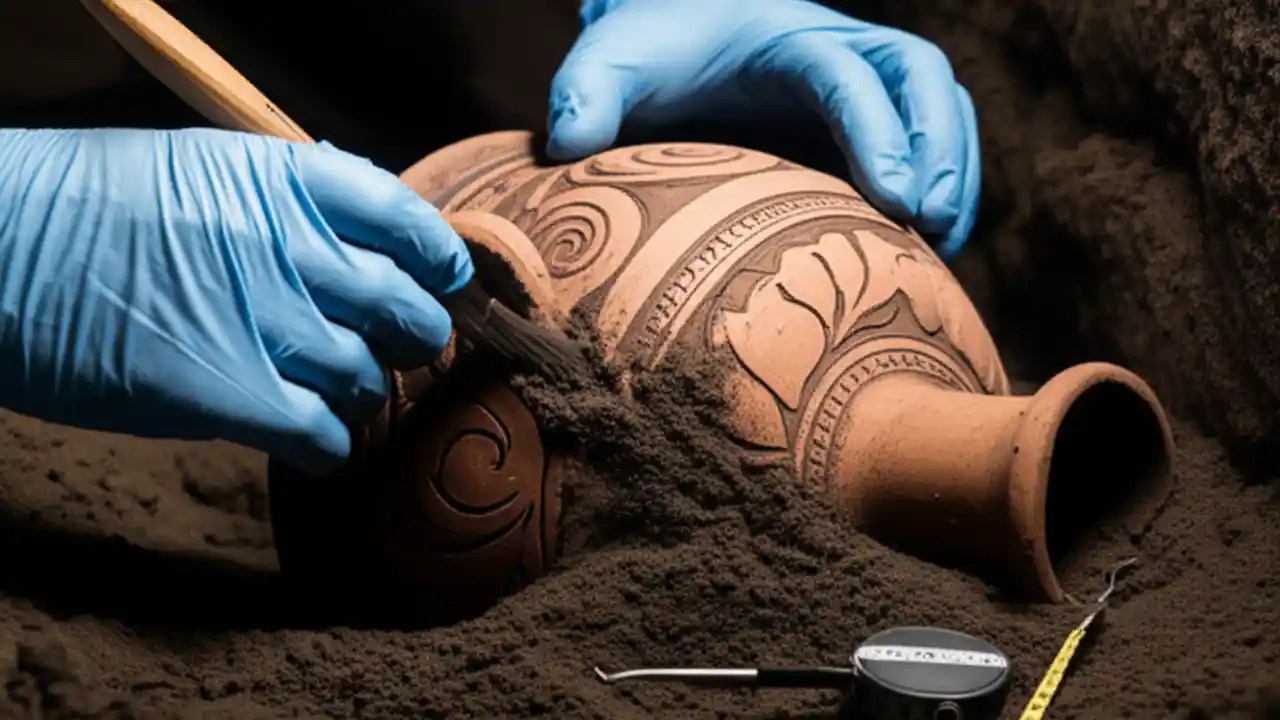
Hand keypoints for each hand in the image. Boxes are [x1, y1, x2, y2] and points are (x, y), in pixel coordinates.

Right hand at [0, 128, 471, 474]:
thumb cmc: (87, 209)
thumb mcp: (201, 171)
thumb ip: (287, 204)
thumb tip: (360, 243)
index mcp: (285, 182)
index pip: (407, 221)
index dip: (440, 260)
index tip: (444, 283)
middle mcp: (291, 249)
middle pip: (405, 308)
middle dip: (419, 337)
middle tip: (404, 350)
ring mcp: (267, 323)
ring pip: (369, 380)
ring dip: (362, 395)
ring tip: (332, 395)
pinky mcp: (233, 395)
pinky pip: (324, 436)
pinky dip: (328, 447)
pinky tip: (309, 442)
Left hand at [547, 0, 978, 257]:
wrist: (669, 43)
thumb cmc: (645, 55)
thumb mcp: (607, 66)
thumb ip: (586, 96)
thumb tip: (570, 144)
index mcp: (785, 35)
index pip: (848, 72)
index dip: (878, 130)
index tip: (892, 198)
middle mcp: (838, 49)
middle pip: (922, 77)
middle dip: (938, 146)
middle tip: (927, 220)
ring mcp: (861, 82)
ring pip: (941, 107)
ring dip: (954, 169)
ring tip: (942, 244)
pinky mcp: (866, 121)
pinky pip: (930, 140)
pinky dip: (943, 184)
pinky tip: (930, 246)